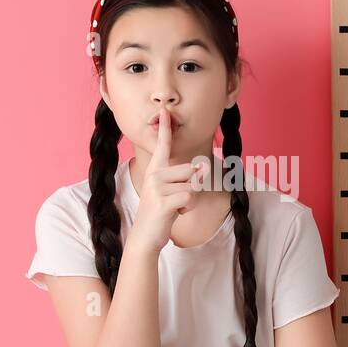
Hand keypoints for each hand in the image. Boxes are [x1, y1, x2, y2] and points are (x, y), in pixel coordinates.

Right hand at [127, 107, 209, 254]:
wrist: (144, 236)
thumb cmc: (160, 212)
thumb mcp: (172, 192)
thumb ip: (186, 178)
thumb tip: (203, 167)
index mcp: (155, 170)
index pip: (163, 145)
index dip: (165, 128)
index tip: (164, 110)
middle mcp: (154, 175)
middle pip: (191, 170)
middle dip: (191, 188)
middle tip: (175, 201)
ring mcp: (157, 187)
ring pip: (193, 185)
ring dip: (190, 200)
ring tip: (174, 207)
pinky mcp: (163, 200)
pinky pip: (189, 197)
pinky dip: (188, 208)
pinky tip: (175, 213)